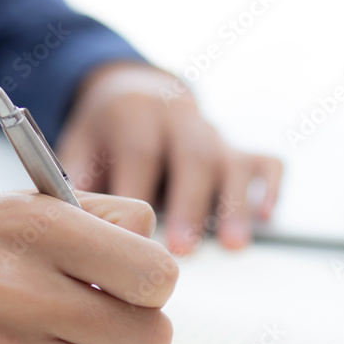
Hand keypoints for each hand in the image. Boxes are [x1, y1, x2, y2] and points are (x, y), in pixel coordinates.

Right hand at [0, 192, 176, 343]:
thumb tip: (162, 255)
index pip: (156, 276)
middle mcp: (22, 292)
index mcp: (40, 230)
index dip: (157, 283)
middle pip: (151, 338)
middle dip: (147, 331)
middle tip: (119, 320)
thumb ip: (105, 217)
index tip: (136, 283)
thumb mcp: (26, 204)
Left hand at [56, 62, 281, 254]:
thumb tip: (72, 223)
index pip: (141, 151)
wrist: (136, 94)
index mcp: (136, 112)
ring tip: (233, 245)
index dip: (138, 192)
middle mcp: (181, 118)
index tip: (131, 237)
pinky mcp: (240, 148)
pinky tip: (267, 216)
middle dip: (190, 206)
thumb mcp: (79, 142)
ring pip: (232, 162)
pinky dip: (271, 187)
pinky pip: (266, 161)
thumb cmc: (106, 133)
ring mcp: (214, 133)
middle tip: (182, 250)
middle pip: (192, 157)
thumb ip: (78, 178)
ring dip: (234, 204)